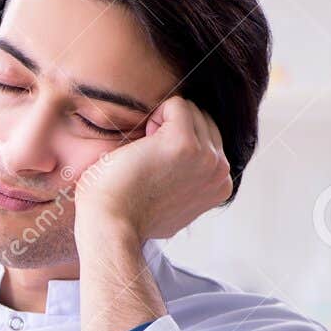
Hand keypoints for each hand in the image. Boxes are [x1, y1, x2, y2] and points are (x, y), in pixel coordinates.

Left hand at [72, 96, 232, 243]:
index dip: (177, 146)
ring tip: (144, 155)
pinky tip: (141, 142)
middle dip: (172, 132)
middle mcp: (220, 171)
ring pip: (191, 112)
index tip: (156, 170)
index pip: (209, 141)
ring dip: (162, 125)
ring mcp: (206, 157)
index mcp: (220, 185)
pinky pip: (176, 104)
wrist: (110, 225)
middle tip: (147, 161)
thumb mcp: (170, 206)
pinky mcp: (185, 143)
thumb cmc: (126, 214)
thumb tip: (183, 177)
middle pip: (203, 122)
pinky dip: (154, 115)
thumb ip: (188, 186)